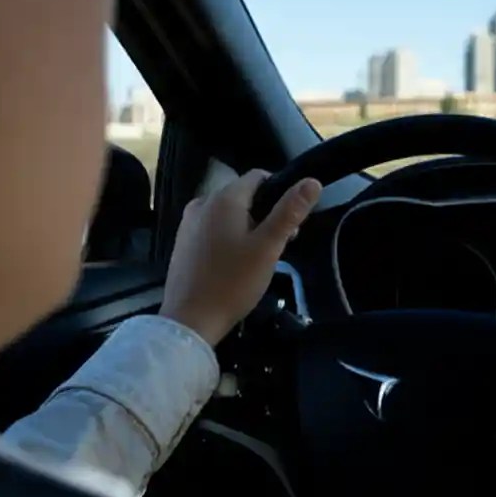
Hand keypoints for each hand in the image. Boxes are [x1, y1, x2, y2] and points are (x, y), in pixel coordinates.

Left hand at [159, 170, 320, 345]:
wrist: (190, 320)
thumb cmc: (233, 282)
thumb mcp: (268, 247)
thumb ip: (290, 211)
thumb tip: (312, 181)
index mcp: (224, 198)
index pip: (259, 177)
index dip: (280, 193)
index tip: (291, 223)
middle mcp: (203, 202)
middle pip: (243, 195)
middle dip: (266, 213)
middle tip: (279, 245)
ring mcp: (189, 222)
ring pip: (228, 213)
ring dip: (248, 226)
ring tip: (259, 257)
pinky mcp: (183, 242)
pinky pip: (213, 227)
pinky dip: (229, 236)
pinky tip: (235, 263)